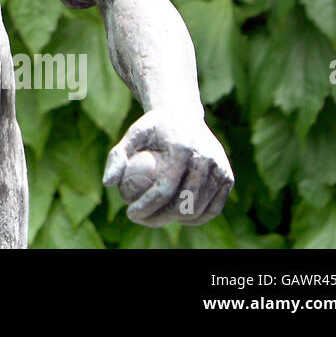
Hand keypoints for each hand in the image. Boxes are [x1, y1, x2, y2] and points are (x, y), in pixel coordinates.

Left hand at [102, 107, 232, 227]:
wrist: (183, 115)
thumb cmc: (154, 128)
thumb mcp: (132, 135)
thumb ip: (118, 156)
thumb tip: (108, 183)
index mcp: (182, 147)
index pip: (165, 188)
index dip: (147, 206)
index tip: (130, 213)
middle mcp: (206, 157)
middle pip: (184, 202)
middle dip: (160, 219)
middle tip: (142, 220)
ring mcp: (220, 168)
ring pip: (200, 208)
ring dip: (176, 221)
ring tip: (155, 219)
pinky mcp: (227, 176)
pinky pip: (213, 207)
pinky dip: (196, 218)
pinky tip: (175, 219)